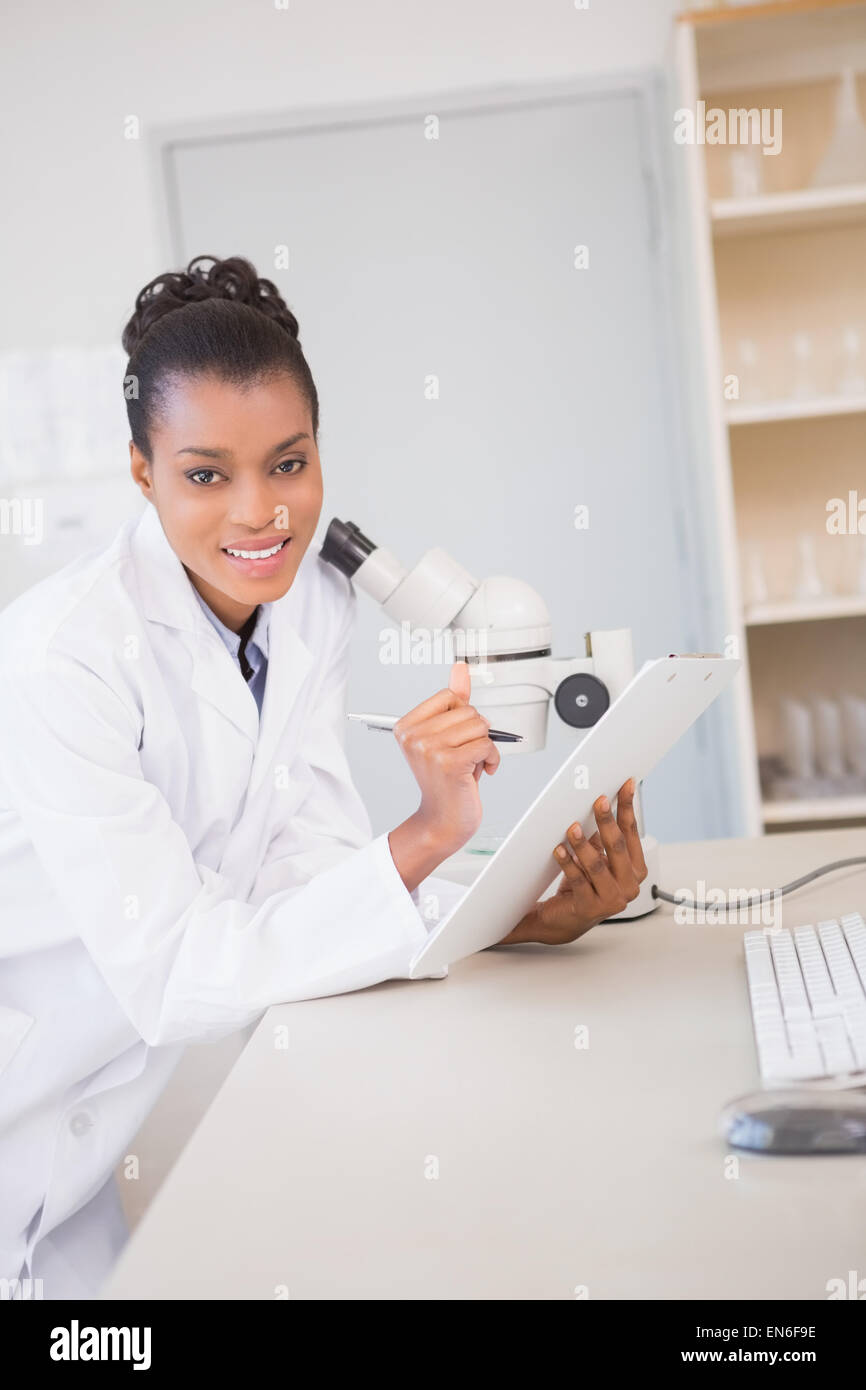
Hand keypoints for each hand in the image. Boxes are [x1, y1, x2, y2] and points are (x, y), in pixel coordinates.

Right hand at [392, 661, 500, 857]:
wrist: (443, 820)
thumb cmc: (446, 780)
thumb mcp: (447, 735)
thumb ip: (454, 700)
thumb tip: (460, 668)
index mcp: (406, 726)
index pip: (449, 697)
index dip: (462, 715)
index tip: (456, 737)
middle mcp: (413, 736)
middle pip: (467, 710)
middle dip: (476, 733)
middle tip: (464, 755)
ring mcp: (429, 749)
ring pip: (479, 727)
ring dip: (484, 747)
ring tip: (471, 764)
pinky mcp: (449, 763)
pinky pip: (486, 745)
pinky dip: (492, 759)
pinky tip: (481, 772)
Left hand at [496, 779, 647, 945]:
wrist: (566, 919)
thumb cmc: (584, 884)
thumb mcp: (597, 857)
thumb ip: (601, 836)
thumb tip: (600, 802)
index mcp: (636, 870)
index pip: (631, 833)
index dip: (627, 808)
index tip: (625, 785)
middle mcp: (629, 886)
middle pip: (617, 846)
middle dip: (607, 820)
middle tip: (597, 801)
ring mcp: (612, 899)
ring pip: (597, 864)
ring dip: (583, 843)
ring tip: (572, 827)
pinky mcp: (590, 908)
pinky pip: (578, 879)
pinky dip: (568, 862)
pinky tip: (559, 850)